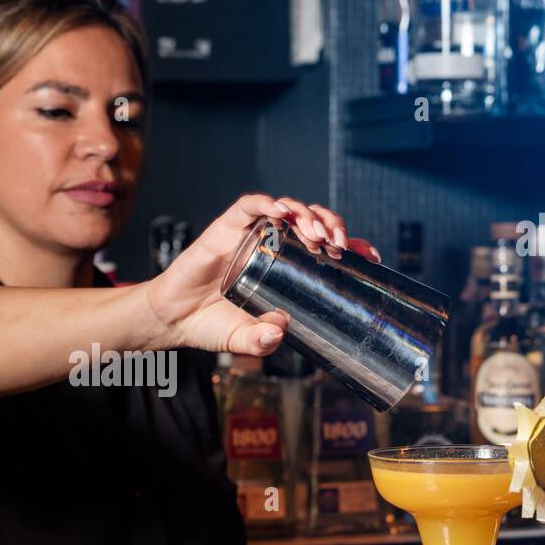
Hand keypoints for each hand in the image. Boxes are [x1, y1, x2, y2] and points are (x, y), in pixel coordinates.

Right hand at [141, 193, 380, 355]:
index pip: (325, 250)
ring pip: (287, 210)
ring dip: (306, 214)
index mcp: (286, 269)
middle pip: (312, 224)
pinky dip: (266, 203)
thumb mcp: (244, 339)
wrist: (173, 319)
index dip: (351, 247)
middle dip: (332, 226)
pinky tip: (280, 211)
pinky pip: (249, 206)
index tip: (371, 256)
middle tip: (338, 244)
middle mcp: (272, 247)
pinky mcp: (226, 227)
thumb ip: (260, 340)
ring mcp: (250, 235)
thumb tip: (278, 330)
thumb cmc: (212, 326)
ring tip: (315, 232)